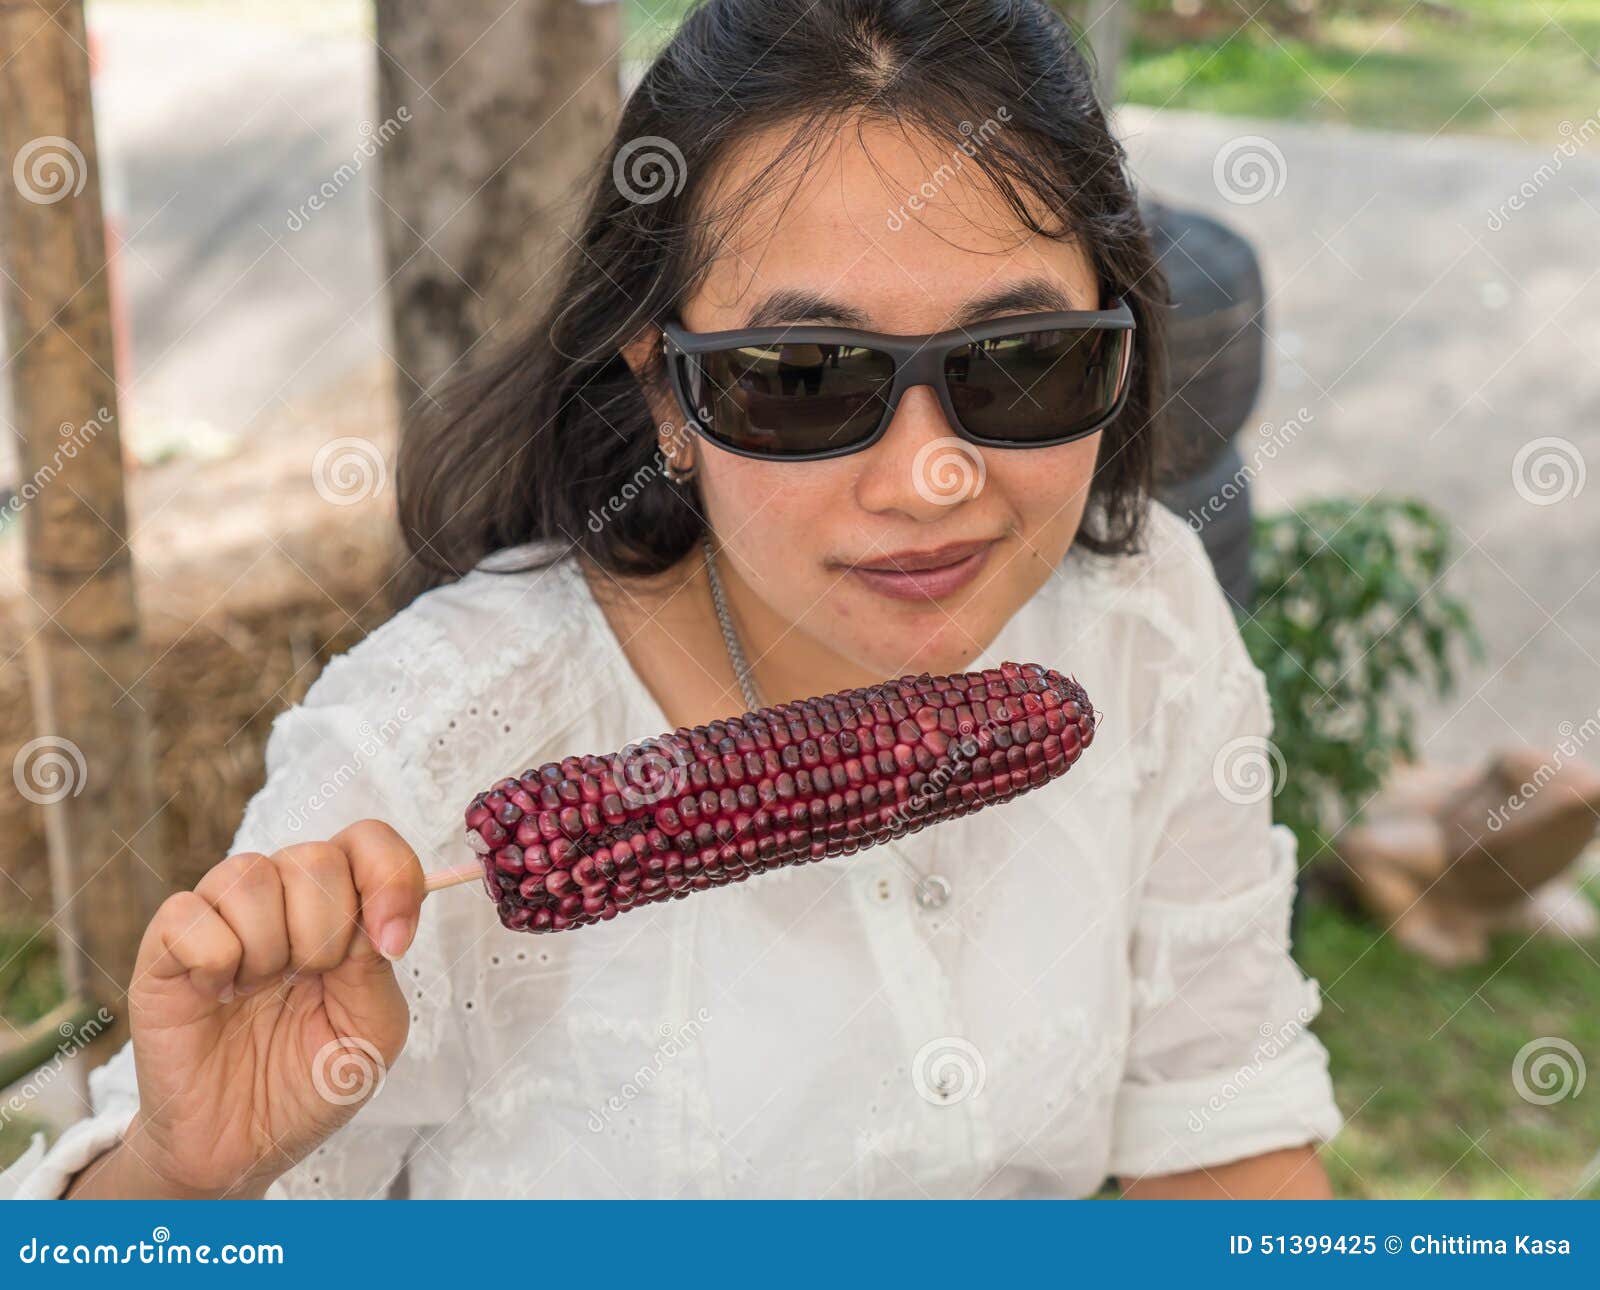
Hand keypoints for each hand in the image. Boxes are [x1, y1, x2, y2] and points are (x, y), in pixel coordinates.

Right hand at [81, 820, 423, 1197]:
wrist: (240, 1149)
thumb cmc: (308, 1083)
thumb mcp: (371, 1031)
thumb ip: (378, 967)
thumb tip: (377, 922)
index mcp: (340, 910)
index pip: (368, 841)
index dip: (389, 876)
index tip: (392, 942)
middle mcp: (281, 901)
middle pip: (314, 857)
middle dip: (326, 931)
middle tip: (310, 982)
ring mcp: (222, 918)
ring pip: (250, 873)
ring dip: (270, 947)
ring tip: (258, 992)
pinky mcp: (165, 948)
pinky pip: (188, 914)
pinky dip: (215, 958)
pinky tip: (216, 994)